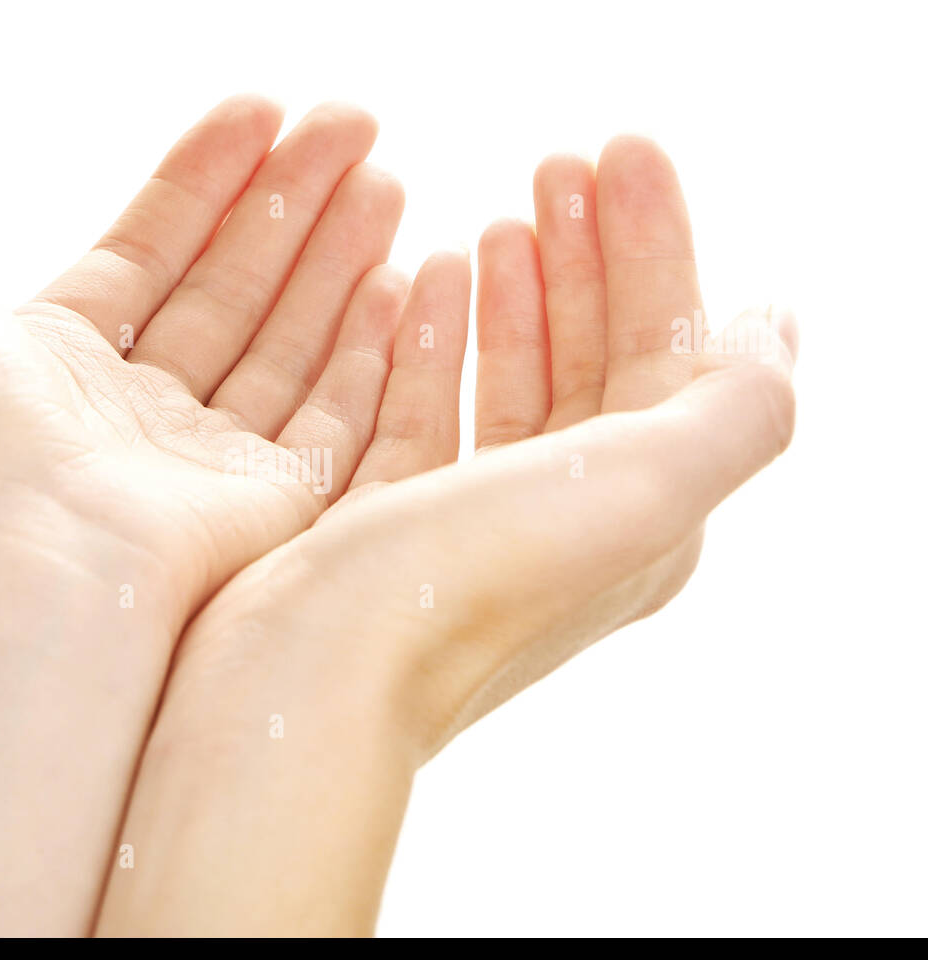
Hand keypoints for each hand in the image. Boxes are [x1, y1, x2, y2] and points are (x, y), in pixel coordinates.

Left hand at [0, 96, 434, 934]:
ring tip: (384, 176)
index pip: (148, 252)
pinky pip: (338, 420)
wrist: (15, 566)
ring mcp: (207, 468)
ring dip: (339, 261)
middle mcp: (137, 418)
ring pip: (289, 345)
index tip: (261, 109)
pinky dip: (371, 354)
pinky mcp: (274, 515)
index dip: (203, 179)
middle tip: (353, 124)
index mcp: (57, 367)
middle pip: (231, 290)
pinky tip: (405, 279)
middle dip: (291, 203)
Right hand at [97, 137, 797, 934]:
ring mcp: (472, 529)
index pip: (669, 358)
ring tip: (498, 222)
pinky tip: (425, 283)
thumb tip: (774, 329)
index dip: (655, 251)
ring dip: (514, 301)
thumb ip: (735, 407)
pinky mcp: (389, 528)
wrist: (303, 686)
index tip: (618, 155)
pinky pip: (427, 417)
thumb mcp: (639, 485)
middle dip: (586, 261)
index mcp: (639, 517)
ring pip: (511, 390)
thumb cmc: (461, 587)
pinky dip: (434, 346)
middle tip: (558, 165)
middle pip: (593, 367)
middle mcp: (563, 527)